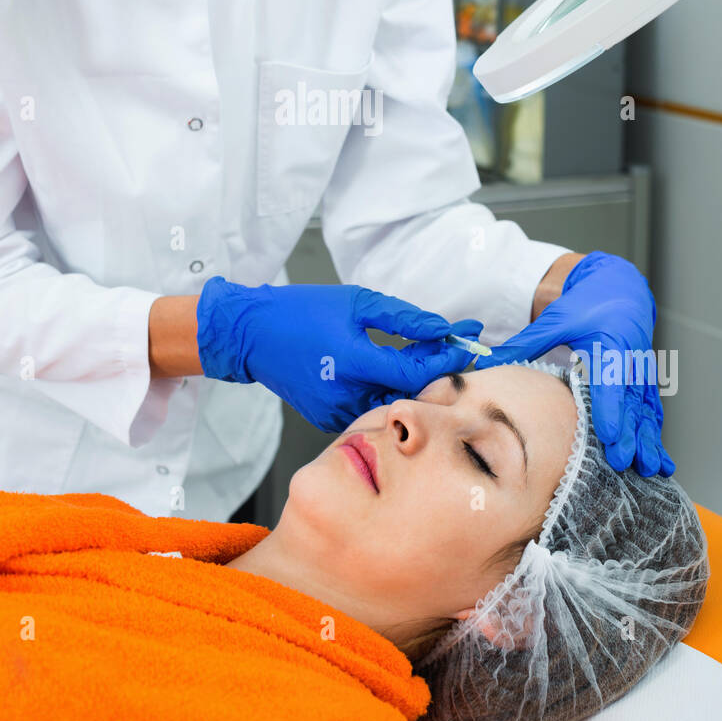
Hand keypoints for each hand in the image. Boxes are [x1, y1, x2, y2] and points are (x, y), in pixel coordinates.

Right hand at [196, 277, 482, 432]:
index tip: (469, 343)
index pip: (416, 372)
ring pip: (392, 403)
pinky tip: (392, 372)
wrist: (252, 334)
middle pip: (409, 392)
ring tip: (426, 356)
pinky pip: (370, 408)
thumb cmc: (302, 311)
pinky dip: (386, 391)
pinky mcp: (328, 418)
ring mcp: (336, 411)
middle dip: (436, 371)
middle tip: (456, 348)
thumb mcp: (357, 303)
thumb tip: (442, 329)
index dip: (448, 359)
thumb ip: (403, 319)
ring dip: (413, 383)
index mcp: (353, 363)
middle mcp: (346, 395)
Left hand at [480, 251, 672, 477]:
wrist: (620, 290)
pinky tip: (661, 461)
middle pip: (630, 405)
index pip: (610, 382)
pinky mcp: (645, 382)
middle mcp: (630, 363)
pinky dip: (655, 436)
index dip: (610, 409)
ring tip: (650, 469)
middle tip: (622, 462)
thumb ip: (527, 341)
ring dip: (648, 441)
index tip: (609, 435)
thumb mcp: (557, 318)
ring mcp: (640, 374)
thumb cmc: (588, 304)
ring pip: (646, 412)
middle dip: (629, 435)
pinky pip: (652, 412)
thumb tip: (487, 359)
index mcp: (609, 346)